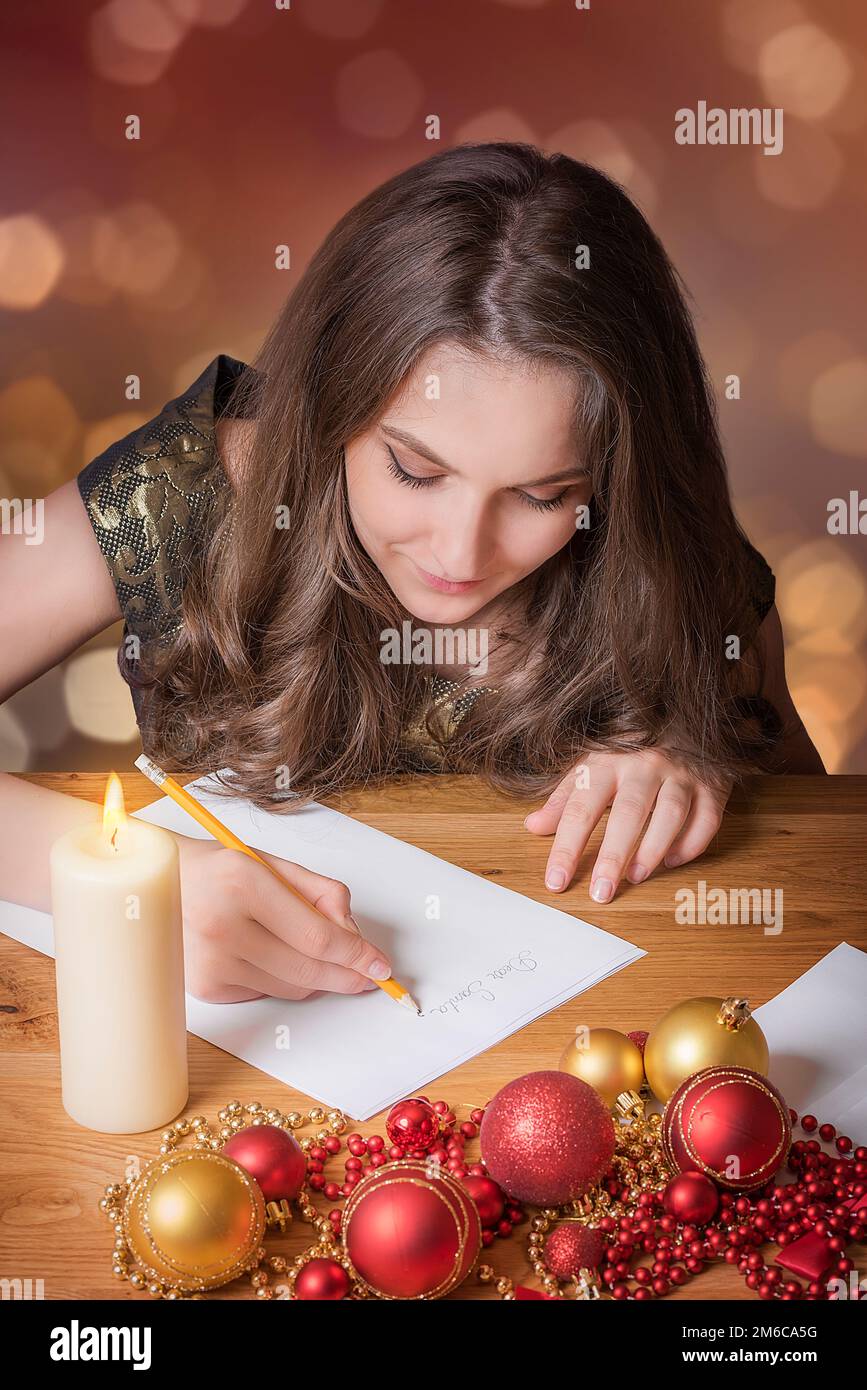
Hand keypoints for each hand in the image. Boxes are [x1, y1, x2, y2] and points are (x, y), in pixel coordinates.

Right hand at [175, 836, 391, 1002]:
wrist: (156, 883)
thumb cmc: (219, 870)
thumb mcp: (274, 865)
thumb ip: (321, 895)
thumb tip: (354, 937)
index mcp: (242, 883)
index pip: (318, 936)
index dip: (356, 955)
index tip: (379, 965)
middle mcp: (222, 927)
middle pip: (309, 971)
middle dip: (347, 975)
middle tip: (367, 973)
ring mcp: (211, 962)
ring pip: (292, 987)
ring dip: (313, 974)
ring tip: (298, 942)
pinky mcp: (206, 987)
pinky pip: (265, 992)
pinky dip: (278, 977)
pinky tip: (261, 950)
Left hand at [523, 749, 731, 902]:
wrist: (682, 714)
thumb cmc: (628, 748)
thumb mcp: (590, 764)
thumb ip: (564, 798)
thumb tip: (533, 826)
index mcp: (607, 760)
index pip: (581, 808)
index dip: (567, 846)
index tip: (556, 881)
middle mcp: (645, 764)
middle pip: (628, 812)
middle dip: (613, 855)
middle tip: (601, 891)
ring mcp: (681, 772)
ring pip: (671, 813)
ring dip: (653, 849)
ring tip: (635, 877)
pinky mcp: (712, 783)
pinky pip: (707, 817)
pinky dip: (691, 843)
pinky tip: (672, 861)